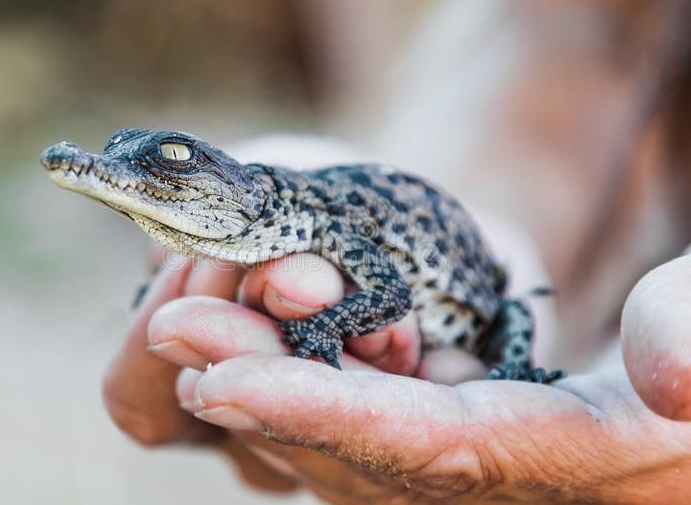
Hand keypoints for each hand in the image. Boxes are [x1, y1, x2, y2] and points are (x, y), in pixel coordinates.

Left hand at [103, 239, 690, 504]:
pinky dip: (282, 399)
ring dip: (253, 390)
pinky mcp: (434, 455)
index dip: (321, 411)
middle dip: (255, 390)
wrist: (680, 415)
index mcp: (553, 455)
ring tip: (181, 336)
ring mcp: (449, 476)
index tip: (224, 378)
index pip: (419, 442)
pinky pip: (342, 436)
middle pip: (347, 442)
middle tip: (173, 329)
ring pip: (330, 443)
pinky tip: (229, 366)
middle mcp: (483, 484)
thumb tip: (672, 378)